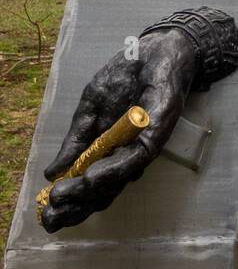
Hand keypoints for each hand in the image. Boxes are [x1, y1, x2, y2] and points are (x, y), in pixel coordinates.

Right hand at [40, 28, 196, 232]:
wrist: (159, 49)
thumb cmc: (126, 76)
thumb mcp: (91, 106)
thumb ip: (77, 139)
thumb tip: (54, 172)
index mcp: (112, 148)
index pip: (93, 183)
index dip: (71, 201)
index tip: (47, 213)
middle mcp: (129, 153)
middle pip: (104, 190)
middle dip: (76, 207)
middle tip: (51, 219)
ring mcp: (144, 145)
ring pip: (117, 180)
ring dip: (88, 192)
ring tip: (62, 200)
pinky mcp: (158, 131)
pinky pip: (135, 157)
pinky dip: (112, 170)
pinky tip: (89, 178)